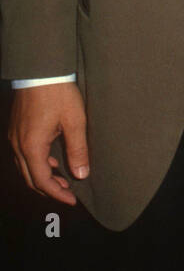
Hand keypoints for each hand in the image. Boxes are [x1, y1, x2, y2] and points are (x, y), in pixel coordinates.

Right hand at [9, 82, 88, 205]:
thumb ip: (78, 150)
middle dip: (49, 189)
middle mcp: (18, 144)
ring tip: (63, 180)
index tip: (72, 200)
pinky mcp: (17, 129)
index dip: (57, 194)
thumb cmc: (59, 94)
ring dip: (42, 177)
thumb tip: (81, 174)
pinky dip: (37, 164)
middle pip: (30, 178)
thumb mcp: (75, 122)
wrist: (41, 70)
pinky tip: (52, 161)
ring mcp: (15, 136)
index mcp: (32, 146)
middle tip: (68, 193)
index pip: (42, 181)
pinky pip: (23, 154)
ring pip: (25, 167)